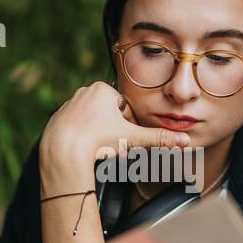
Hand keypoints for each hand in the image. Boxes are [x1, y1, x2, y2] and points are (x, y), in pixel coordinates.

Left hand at [39, 82, 189, 187]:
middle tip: (111, 148)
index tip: (124, 140)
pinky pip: (76, 130)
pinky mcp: (57, 119)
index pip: (125, 110)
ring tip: (96, 150)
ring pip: (93, 123)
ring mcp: (68, 105)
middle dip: (114, 133)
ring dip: (98, 136)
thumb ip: (159, 138)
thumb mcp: (132, 138)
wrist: (63, 152)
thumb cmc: (98, 140)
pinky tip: (81, 150)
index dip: (128, 128)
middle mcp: (83, 93)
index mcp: (103, 90)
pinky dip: (81, 139)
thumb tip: (185, 141)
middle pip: (109, 116)